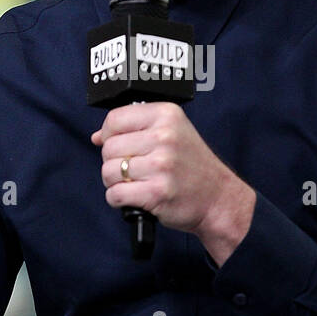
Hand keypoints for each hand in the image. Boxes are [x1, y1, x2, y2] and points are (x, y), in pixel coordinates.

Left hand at [91, 102, 254, 263]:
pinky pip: (115, 194)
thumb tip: (98, 136)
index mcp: (167, 115)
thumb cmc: (193, 167)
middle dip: (114, 162)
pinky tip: (136, 197)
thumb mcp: (173, 133)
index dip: (109, 135)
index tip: (119, 145)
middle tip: (134, 170)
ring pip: (108, 172)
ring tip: (136, 183)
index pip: (115, 119)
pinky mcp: (156, 192)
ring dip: (116, 182)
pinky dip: (119, 199)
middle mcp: (165, 137)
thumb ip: (136, 129)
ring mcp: (161, 165)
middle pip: (109, 147)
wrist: (218, 199)